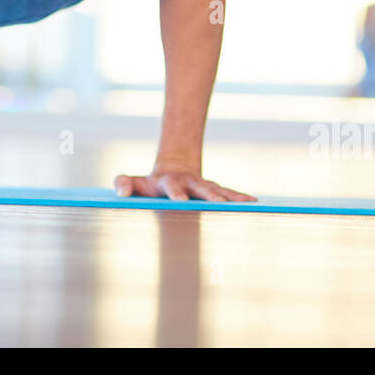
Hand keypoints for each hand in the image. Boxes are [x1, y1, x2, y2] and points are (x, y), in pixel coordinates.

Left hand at [114, 162, 256, 202]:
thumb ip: (124, 183)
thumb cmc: (151, 183)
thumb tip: (120, 193)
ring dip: (231, 198)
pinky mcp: (215, 191)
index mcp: (169, 182)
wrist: (174, 169)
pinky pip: (230, 194)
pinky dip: (241, 198)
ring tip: (246, 204)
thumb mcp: (134, 181)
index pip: (171, 187)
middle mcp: (190, 183)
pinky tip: (254, 203)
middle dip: (210, 197)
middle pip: (201, 189)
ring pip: (220, 191)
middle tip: (218, 204)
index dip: (175, 193)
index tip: (179, 201)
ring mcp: (204, 186)